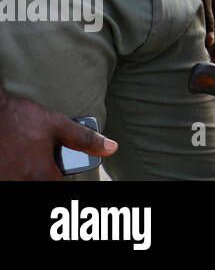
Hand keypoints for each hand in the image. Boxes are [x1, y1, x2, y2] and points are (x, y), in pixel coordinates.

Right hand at [0, 91, 116, 179]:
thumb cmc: (21, 119)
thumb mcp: (59, 126)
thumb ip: (86, 140)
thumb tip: (111, 148)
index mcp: (40, 175)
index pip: (60, 187)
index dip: (64, 179)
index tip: (62, 170)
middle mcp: (20, 183)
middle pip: (42, 185)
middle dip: (47, 175)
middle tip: (46, 160)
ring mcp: (5, 180)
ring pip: (26, 182)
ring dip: (31, 174)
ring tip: (30, 157)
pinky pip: (11, 178)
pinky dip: (17, 172)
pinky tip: (18, 158)